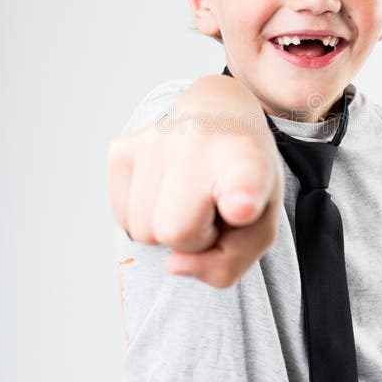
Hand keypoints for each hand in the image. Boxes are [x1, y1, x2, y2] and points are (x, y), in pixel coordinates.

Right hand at [106, 77, 284, 288]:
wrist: (217, 115)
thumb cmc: (243, 181)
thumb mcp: (260, 226)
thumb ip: (229, 263)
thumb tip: (172, 267)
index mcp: (248, 160)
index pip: (244, 185)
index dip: (242, 201)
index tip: (242, 208)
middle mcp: (199, 141)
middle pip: (176, 233)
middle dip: (194, 237)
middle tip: (211, 206)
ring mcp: (154, 140)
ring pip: (143, 233)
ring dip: (167, 226)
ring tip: (189, 195)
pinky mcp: (121, 148)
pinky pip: (123, 220)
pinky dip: (145, 216)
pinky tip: (166, 187)